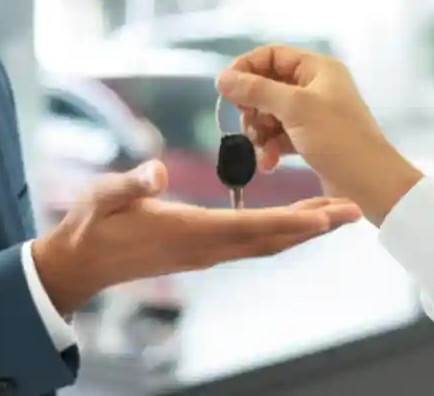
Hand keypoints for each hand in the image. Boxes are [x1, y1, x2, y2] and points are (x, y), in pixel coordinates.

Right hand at [32, 160, 361, 313]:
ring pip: (267, 241)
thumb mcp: (104, 197)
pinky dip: (282, 227)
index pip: (248, 227)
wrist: (81, 261)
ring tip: (338, 210)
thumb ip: (132, 184)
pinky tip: (299, 214)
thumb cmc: (91, 225)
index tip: (323, 216)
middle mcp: (206, 246)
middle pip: (271, 238)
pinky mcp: (205, 247)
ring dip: (304, 227)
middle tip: (352, 211)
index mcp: (189, 231)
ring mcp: (207, 250)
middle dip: (314, 225)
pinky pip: (253, 240)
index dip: (288, 221)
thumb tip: (158, 172)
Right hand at [215, 46, 423, 224]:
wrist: (371, 184)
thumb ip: (256, 91)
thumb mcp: (295, 109)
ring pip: (271, 113)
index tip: (225, 90)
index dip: (246, 69)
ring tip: (260, 149)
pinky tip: (268, 163)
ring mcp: (314, 114)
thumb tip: (222, 78)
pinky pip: (280, 135)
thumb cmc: (339, 140)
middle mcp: (316, 86)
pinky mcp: (312, 138)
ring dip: (259, 131)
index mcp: (318, 69)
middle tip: (247, 124)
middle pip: (267, 85)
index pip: (272, 55)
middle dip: (252, 107)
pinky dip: (270, 147)